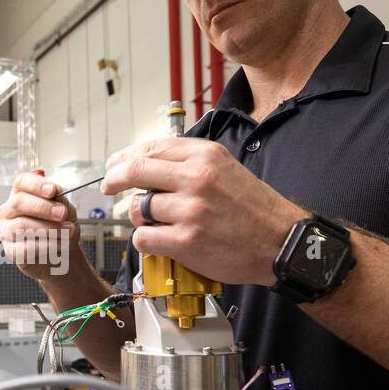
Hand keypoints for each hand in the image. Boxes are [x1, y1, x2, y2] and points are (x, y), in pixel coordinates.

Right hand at [0, 173, 82, 281]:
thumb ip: (59, 200)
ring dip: (49, 229)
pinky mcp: (11, 251)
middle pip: (19, 203)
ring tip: (67, 232)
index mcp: (21, 194)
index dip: (36, 185)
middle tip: (62, 213)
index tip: (53, 190)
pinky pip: (25, 247)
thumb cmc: (60, 227)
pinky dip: (46, 246)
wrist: (62, 253)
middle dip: (43, 208)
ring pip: (21, 226)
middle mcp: (9, 211)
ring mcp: (6, 231)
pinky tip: (59, 245)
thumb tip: (55, 191)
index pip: (22, 182)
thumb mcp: (65, 209)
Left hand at [100, 137, 305, 286]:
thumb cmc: (254, 209)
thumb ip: (188, 162)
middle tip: (108, 186)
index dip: (124, 157)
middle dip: (114, 179)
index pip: (151, 148)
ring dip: (140, 218)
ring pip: (138, 209)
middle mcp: (197, 178)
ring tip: (158, 222)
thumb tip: (146, 163)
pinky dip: (145, 241)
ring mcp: (191, 210)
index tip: (114, 165)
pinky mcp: (187, 241)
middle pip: (135, 171)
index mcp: (205, 155)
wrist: (280, 241)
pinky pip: (144, 238)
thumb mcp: (225, 168)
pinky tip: (159, 240)